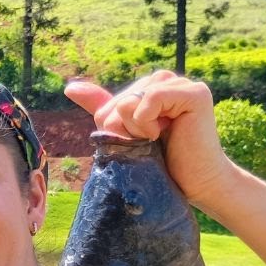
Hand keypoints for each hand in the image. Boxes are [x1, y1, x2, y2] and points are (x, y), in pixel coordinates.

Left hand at [65, 72, 234, 209]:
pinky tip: (164, 134)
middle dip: (125, 131)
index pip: (110, 104)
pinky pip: (151, 98)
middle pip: (119, 102)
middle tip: (151, 144)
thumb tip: (69, 88)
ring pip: (131, 100)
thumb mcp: (126, 135)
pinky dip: (148, 122)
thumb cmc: (163, 165)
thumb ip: (103, 109)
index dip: (116, 131)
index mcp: (149, 88)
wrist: (196, 184)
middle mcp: (166, 81)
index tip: (140, 144)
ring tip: (157, 139)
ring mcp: (183, 84)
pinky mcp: (195, 93)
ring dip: (136, 129)